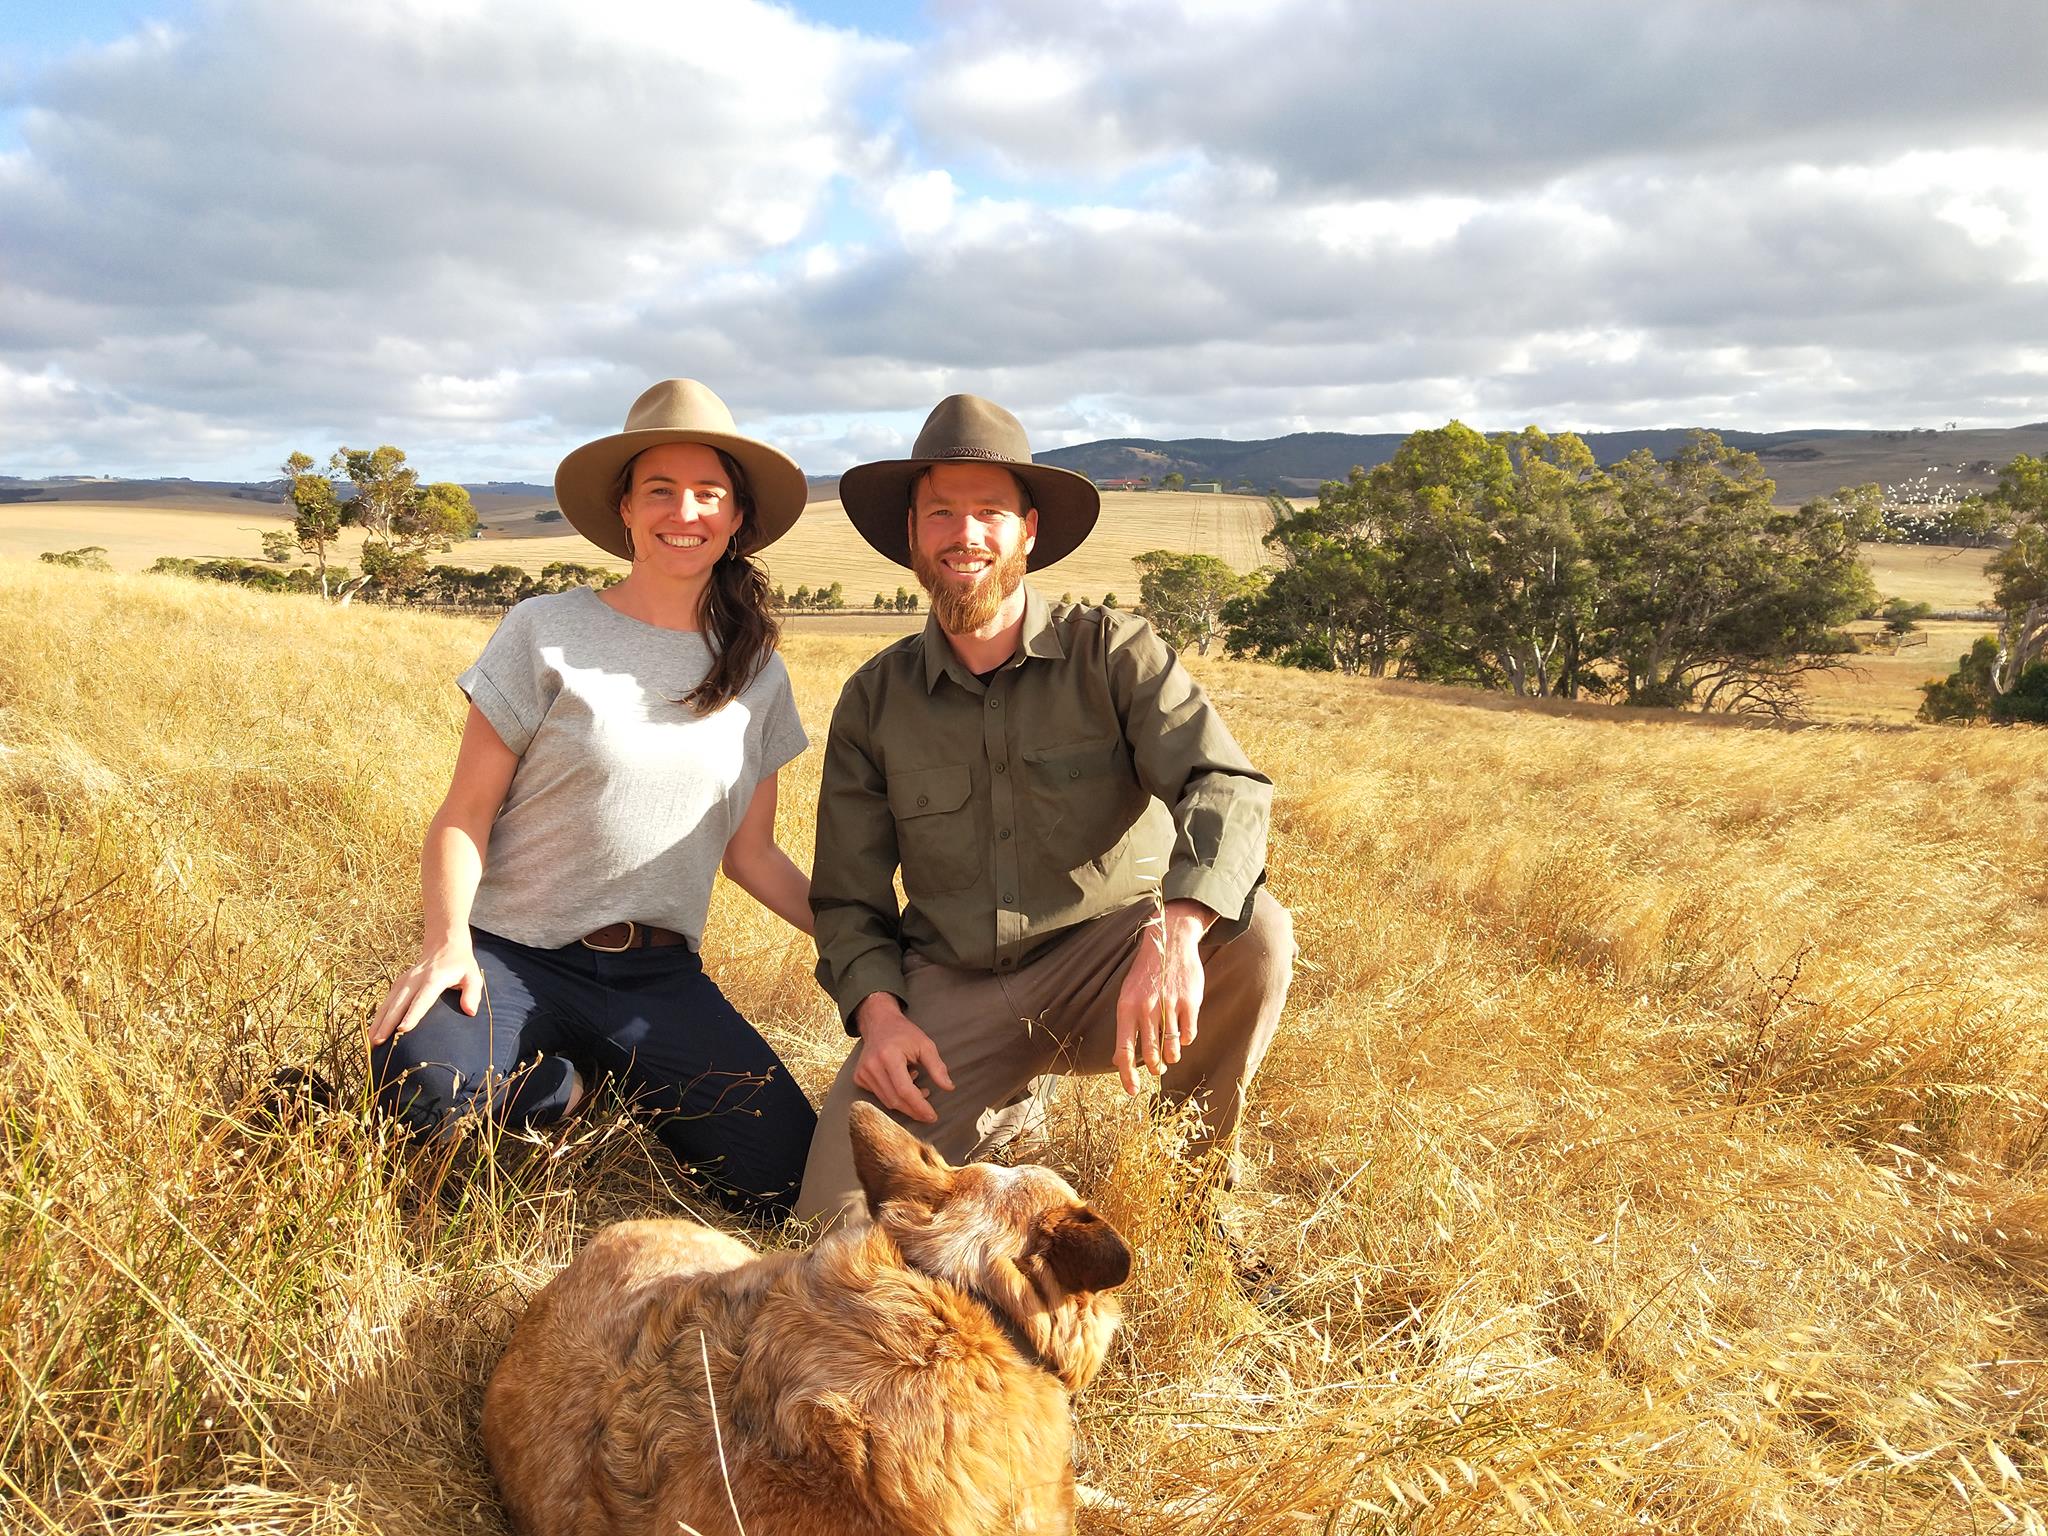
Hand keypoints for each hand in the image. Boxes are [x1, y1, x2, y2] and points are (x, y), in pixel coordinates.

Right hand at [368, 940, 481, 1046]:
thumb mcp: (473, 975)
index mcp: (434, 979)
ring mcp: (404, 981)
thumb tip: (469, 1011)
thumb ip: (472, 993)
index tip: (402, 1029)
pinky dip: (378, 1016)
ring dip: (378, 1021)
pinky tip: (372, 1030)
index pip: (422, 999)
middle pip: (399, 1003)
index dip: (412, 1014)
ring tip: (371, 1041)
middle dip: (387, 1023)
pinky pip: (386, 1001)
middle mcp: (415, 979)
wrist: (444, 944)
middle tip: (378, 1042)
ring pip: (388, 1003)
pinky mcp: (399, 983)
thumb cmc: (460, 964)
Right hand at [852, 993, 953, 1124]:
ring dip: (905, 1104)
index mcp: (889, 1056)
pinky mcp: (859, 1077)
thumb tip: (949, 1087)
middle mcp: (872, 1066)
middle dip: (914, 1110)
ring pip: (887, 1101)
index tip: (932, 1116)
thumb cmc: (904, 1033)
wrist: (879, 1023)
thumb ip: (937, 1067)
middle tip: (928, 1114)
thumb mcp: (925, 1045)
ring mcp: (863, 1073)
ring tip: (919, 1092)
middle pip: (895, 1100)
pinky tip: (904, 1083)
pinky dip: (894, 1096)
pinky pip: (879, 1096)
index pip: (904, 1090)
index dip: (919, 1106)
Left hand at [1113, 900, 1212, 1094]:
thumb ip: (1126, 1028)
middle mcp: (1146, 1008)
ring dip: (1171, 1056)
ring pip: (1171, 1048)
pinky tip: (1182, 1034)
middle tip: (1157, 1068)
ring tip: (1170, 1054)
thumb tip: (1119, 1061)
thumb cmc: (1146, 975)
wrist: (1169, 942)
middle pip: (1150, 1054)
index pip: (1124, 1050)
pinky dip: (1186, 1041)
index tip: (1132, 1091)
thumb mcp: (1128, 997)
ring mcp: (1169, 1005)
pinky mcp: (1190, 1002)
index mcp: (1126, 1008)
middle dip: (1154, 1067)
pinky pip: (1188, 1035)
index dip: (1127, 1075)